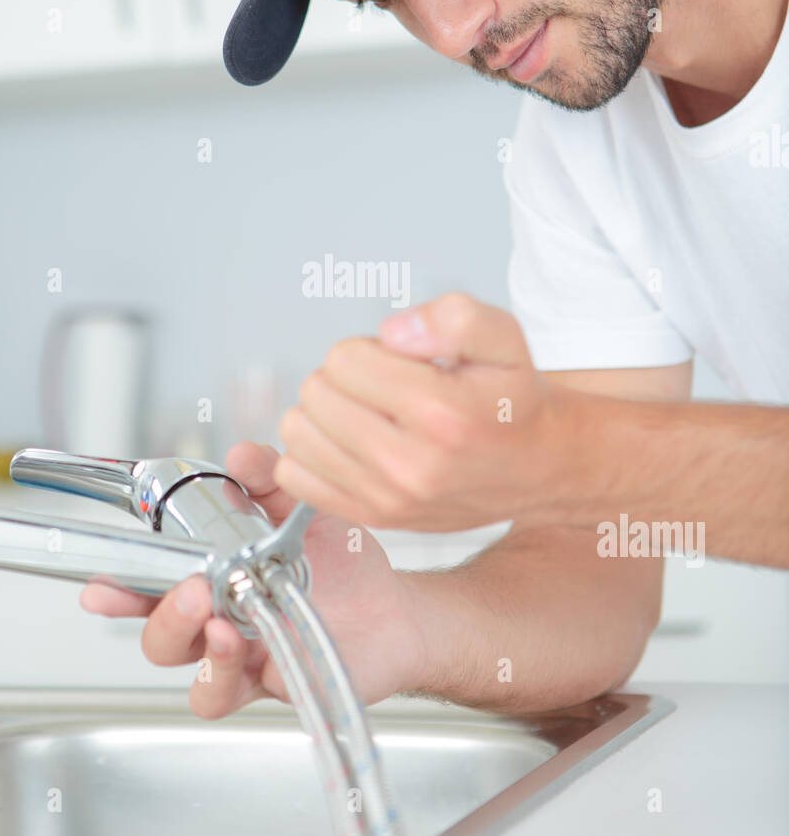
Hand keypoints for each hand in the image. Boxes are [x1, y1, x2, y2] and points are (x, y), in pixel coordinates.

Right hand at [79, 441, 425, 716]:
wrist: (395, 611)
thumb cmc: (342, 564)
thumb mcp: (304, 508)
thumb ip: (269, 478)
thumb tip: (240, 456)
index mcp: (212, 574)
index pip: (151, 579)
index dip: (119, 581)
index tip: (101, 581)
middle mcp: (215, 618)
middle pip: (153, 629)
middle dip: (150, 610)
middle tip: (187, 588)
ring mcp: (237, 656)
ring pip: (182, 664)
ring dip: (188, 641)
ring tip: (218, 620)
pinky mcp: (266, 684)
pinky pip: (224, 694)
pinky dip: (228, 674)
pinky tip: (253, 652)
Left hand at [273, 292, 575, 531]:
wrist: (540, 466)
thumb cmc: (514, 404)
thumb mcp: (505, 337)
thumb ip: (453, 318)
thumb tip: (394, 333)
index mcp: (440, 413)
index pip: (345, 359)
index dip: (367, 349)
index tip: (396, 362)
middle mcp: (411, 464)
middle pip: (318, 392)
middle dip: (344, 377)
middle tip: (383, 386)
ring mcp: (388, 497)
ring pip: (299, 432)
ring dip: (325, 412)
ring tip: (366, 412)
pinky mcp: (373, 517)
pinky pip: (296, 476)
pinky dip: (313, 453)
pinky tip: (348, 442)